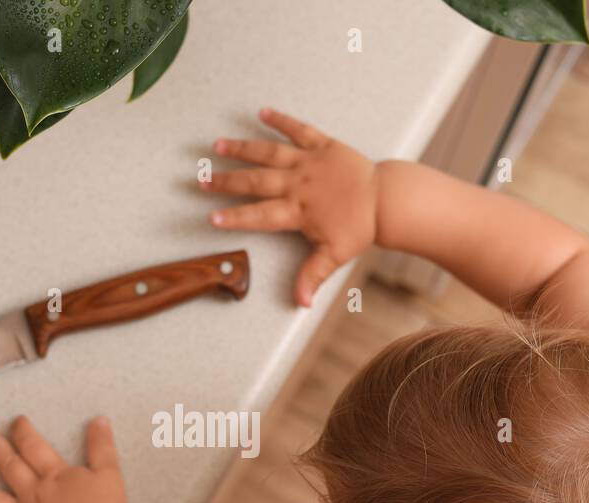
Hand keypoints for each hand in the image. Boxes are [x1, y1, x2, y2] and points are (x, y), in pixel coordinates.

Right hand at [204, 108, 378, 306]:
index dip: (234, 217)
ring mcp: (308, 162)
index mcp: (297, 211)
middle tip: (202, 180)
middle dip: (226, 181)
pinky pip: (299, 129)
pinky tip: (263, 112)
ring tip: (218, 145)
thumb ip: (312, 276)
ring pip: (269, 153)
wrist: (386, 200)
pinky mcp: (323, 145)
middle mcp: (298, 184)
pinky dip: (281, 120)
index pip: (259, 215)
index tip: (212, 217)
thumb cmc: (360, 227)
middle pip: (255, 182)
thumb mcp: (334, 256)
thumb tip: (300, 303)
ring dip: (242, 148)